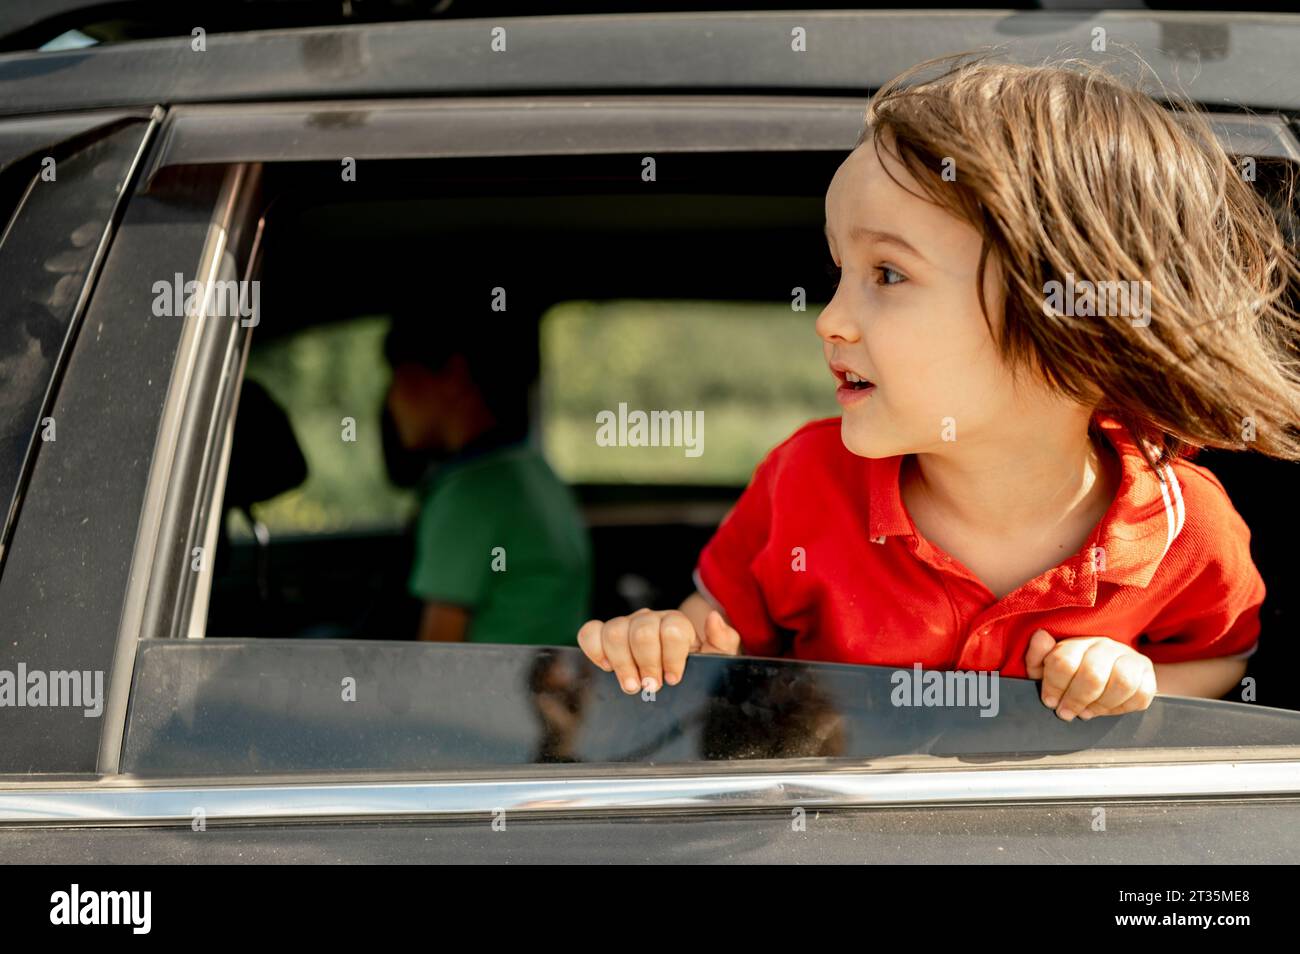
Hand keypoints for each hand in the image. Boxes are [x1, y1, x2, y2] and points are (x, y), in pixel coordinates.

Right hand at [577, 607, 741, 693]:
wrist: (680, 670)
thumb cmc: (698, 665)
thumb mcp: (718, 658)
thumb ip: (722, 641)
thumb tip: (712, 618)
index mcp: (677, 624)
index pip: (672, 629)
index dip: (672, 656)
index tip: (674, 679)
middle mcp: (650, 620)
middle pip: (642, 631)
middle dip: (646, 663)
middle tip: (651, 686)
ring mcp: (626, 626)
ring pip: (615, 631)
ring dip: (621, 662)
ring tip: (631, 685)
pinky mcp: (605, 636)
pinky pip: (590, 632)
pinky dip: (593, 648)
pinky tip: (604, 667)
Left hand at [1024, 629, 1155, 720]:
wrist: (1110, 668)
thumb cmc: (1074, 669)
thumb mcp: (1049, 664)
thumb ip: (1038, 655)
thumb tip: (1040, 637)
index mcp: (1079, 640)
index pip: (1065, 660)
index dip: (1054, 686)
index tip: (1050, 701)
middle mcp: (1106, 646)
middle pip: (1093, 675)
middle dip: (1075, 700)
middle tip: (1066, 713)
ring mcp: (1131, 660)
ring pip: (1121, 685)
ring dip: (1100, 706)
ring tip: (1086, 712)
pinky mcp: (1148, 676)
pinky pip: (1140, 696)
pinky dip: (1121, 708)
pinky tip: (1106, 709)